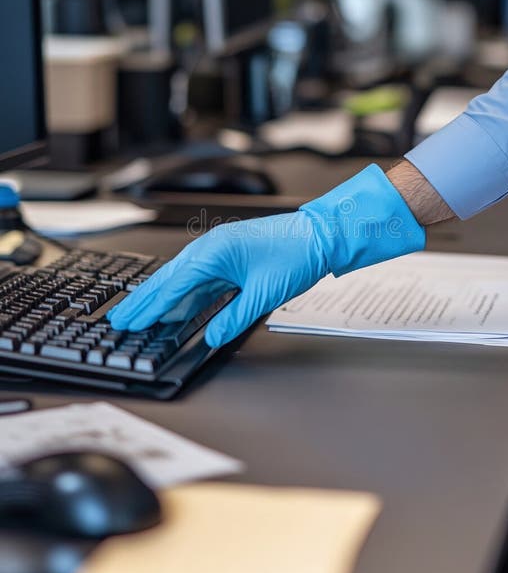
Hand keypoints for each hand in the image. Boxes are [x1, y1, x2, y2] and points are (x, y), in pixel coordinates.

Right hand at [109, 211, 326, 347]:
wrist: (320, 235)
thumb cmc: (296, 254)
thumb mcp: (264, 293)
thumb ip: (234, 318)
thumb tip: (211, 336)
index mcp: (214, 252)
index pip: (173, 285)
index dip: (150, 307)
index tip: (131, 322)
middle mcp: (210, 249)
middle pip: (169, 280)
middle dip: (144, 301)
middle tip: (120, 319)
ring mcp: (218, 253)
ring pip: (181, 280)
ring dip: (160, 299)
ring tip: (139, 315)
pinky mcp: (228, 260)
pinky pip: (198, 281)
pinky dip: (183, 296)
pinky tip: (174, 309)